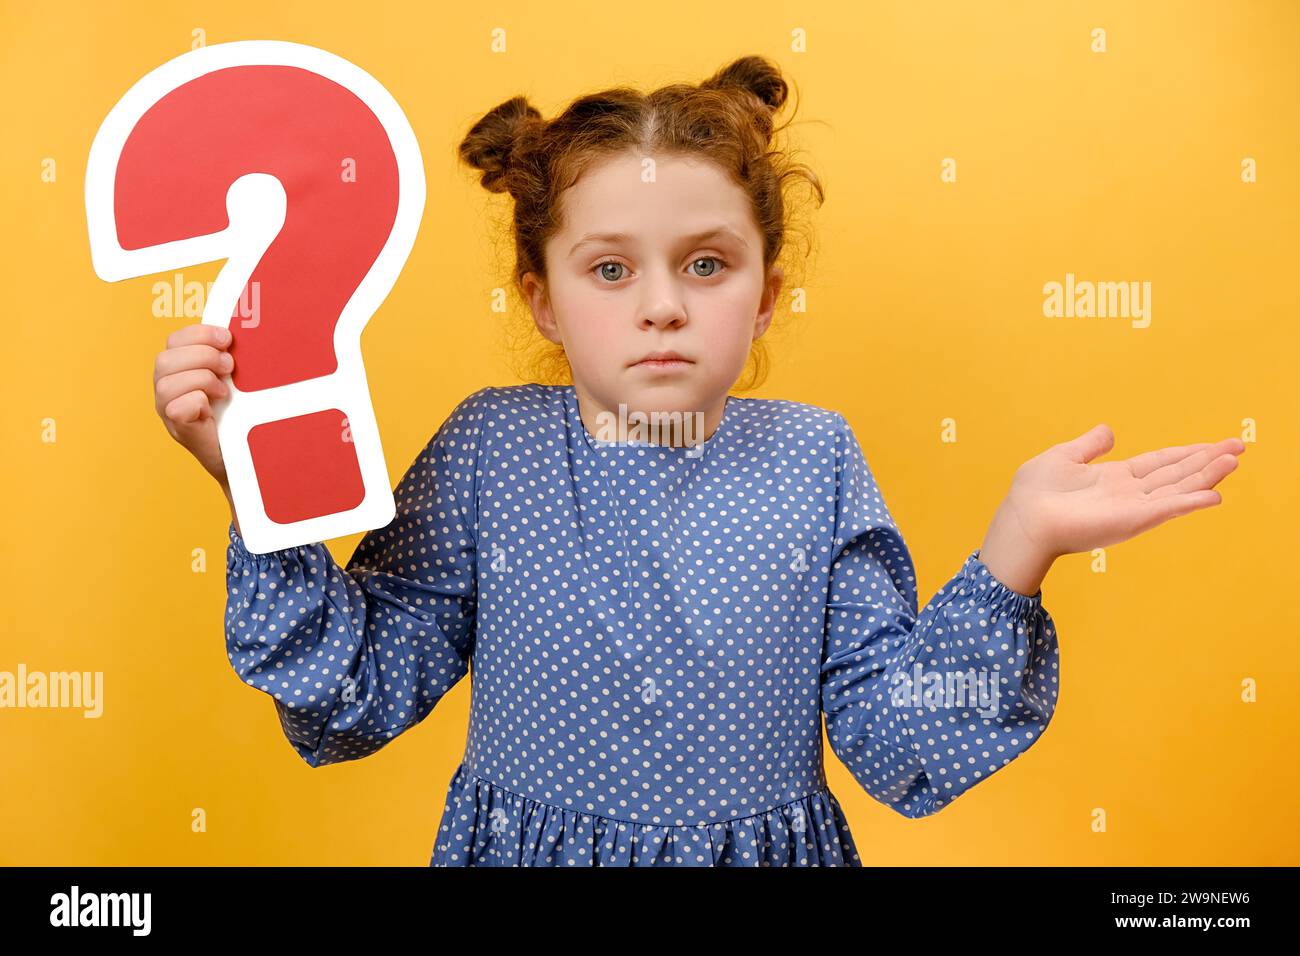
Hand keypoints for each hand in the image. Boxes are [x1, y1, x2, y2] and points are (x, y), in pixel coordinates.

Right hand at [154, 322, 234, 490]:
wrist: (244, 456)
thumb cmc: (238, 415)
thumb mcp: (233, 379)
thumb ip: (226, 357)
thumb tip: (239, 333)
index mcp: (178, 369)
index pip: (174, 340)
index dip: (200, 334)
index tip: (227, 339)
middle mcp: (166, 388)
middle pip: (165, 358)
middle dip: (203, 355)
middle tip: (229, 366)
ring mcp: (167, 410)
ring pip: (167, 383)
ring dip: (202, 379)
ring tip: (223, 390)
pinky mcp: (177, 429)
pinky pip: (177, 408)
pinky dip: (198, 402)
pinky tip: (213, 408)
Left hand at [979, 424, 1246, 595]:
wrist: (1022, 518)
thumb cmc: (1033, 493)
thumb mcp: (1063, 456)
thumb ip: (1090, 445)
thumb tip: (1108, 430)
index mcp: (1115, 477)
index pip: (1161, 462)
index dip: (1188, 452)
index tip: (1216, 444)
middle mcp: (1129, 493)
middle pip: (1177, 473)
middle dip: (1208, 460)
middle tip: (1239, 447)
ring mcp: (1132, 507)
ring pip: (1178, 488)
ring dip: (1207, 475)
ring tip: (1234, 461)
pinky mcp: (1130, 520)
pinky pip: (1166, 509)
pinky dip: (1190, 501)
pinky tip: (1214, 495)